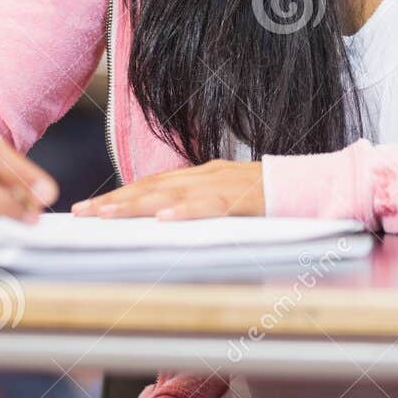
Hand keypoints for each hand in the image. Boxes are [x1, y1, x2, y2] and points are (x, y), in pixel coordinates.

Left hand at [72, 159, 264, 220]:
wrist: (315, 184)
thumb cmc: (273, 198)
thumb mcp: (230, 200)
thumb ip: (202, 206)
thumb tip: (170, 223)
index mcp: (204, 175)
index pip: (153, 184)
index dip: (121, 195)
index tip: (90, 208)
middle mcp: (208, 174)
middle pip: (153, 187)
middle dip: (115, 201)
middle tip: (82, 213)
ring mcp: (225, 184)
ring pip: (172, 194)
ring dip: (137, 205)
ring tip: (107, 216)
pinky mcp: (244, 198)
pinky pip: (211, 206)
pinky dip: (187, 211)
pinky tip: (165, 219)